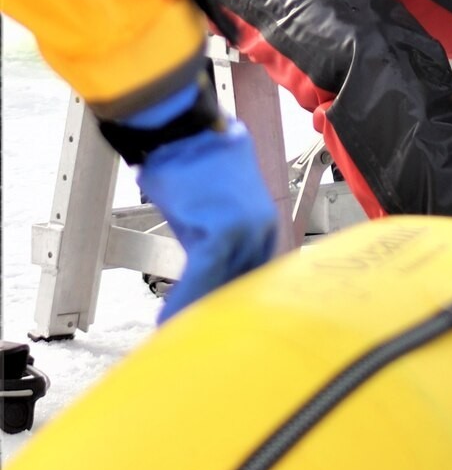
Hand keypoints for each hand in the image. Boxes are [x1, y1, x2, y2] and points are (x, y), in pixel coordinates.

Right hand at [138, 118, 277, 321]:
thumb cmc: (193, 166)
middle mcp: (262, 227)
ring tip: (177, 333)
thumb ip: (222, 248)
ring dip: (198, 312)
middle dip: (218, 314)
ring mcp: (246, 229)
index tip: (218, 327)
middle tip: (196, 338)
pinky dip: (185, 301)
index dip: (234, 305)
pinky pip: (204, 277)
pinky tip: (169, 319)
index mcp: (264, 224)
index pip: (253, 276)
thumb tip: (213, 284)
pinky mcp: (222, 230)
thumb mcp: (213, 212)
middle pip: (241, 284)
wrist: (183, 132)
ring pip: (222, 285)